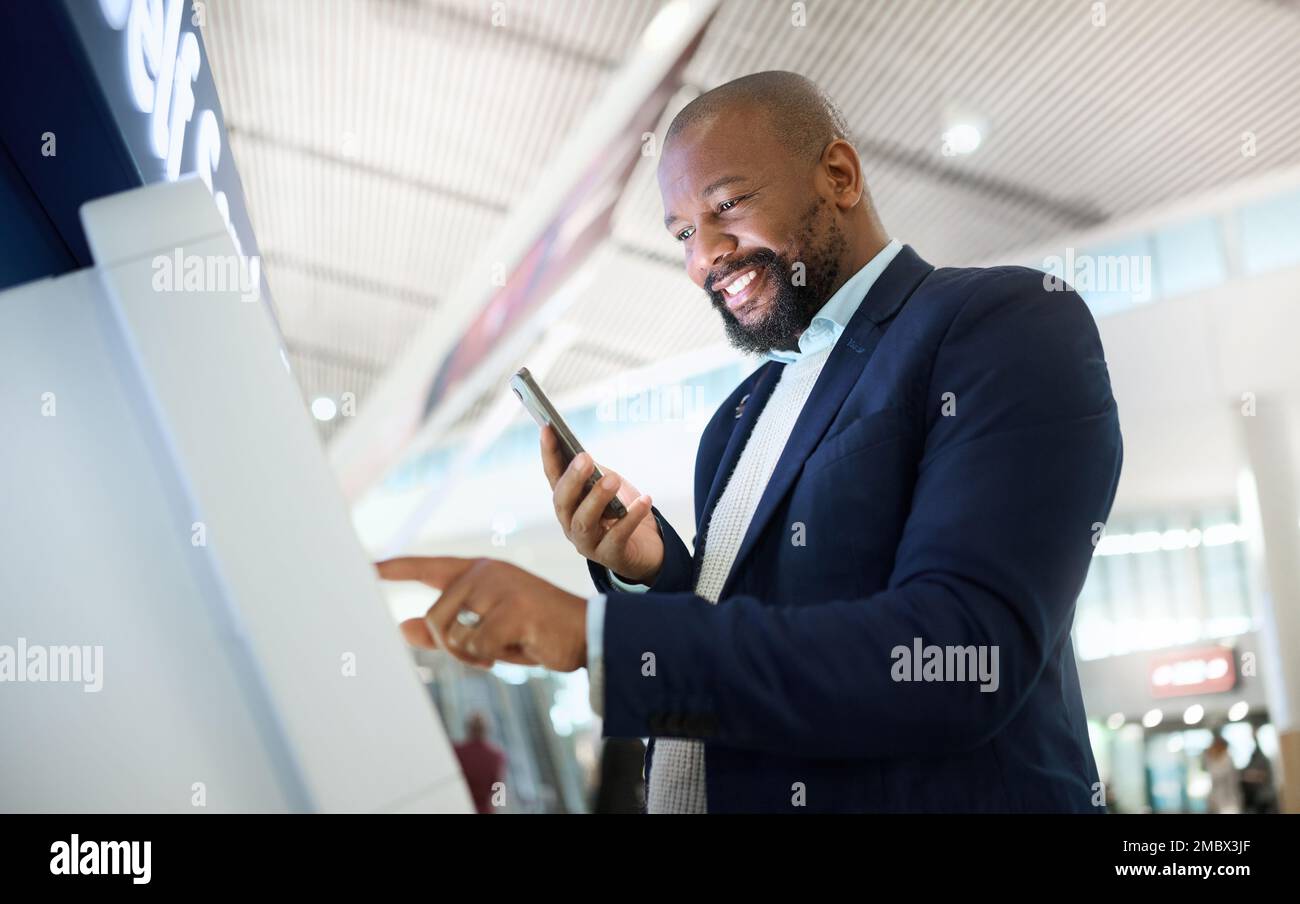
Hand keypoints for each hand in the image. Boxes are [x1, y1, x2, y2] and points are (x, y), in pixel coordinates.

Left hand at [376, 556, 587, 671]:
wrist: (586, 634)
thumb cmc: (532, 633)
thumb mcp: (486, 633)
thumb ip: (445, 631)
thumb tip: (401, 629)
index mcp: (477, 571)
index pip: (425, 566)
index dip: (392, 567)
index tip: (363, 567)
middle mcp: (484, 572)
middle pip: (432, 617)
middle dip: (450, 646)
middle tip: (481, 654)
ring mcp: (499, 587)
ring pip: (451, 633)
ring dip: (470, 655)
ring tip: (498, 651)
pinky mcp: (513, 608)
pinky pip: (476, 645)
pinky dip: (489, 658)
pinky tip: (513, 650)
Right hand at [540, 425, 662, 584]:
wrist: (647, 548)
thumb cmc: (622, 513)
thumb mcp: (608, 487)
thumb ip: (595, 474)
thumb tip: (584, 456)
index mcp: (568, 503)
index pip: (553, 476)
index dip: (548, 453)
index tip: (548, 428)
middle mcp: (571, 524)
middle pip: (563, 502)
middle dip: (572, 479)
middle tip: (585, 458)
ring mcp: (588, 543)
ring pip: (584, 521)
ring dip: (597, 498)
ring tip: (612, 479)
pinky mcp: (611, 557)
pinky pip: (618, 536)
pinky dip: (631, 517)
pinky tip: (644, 500)